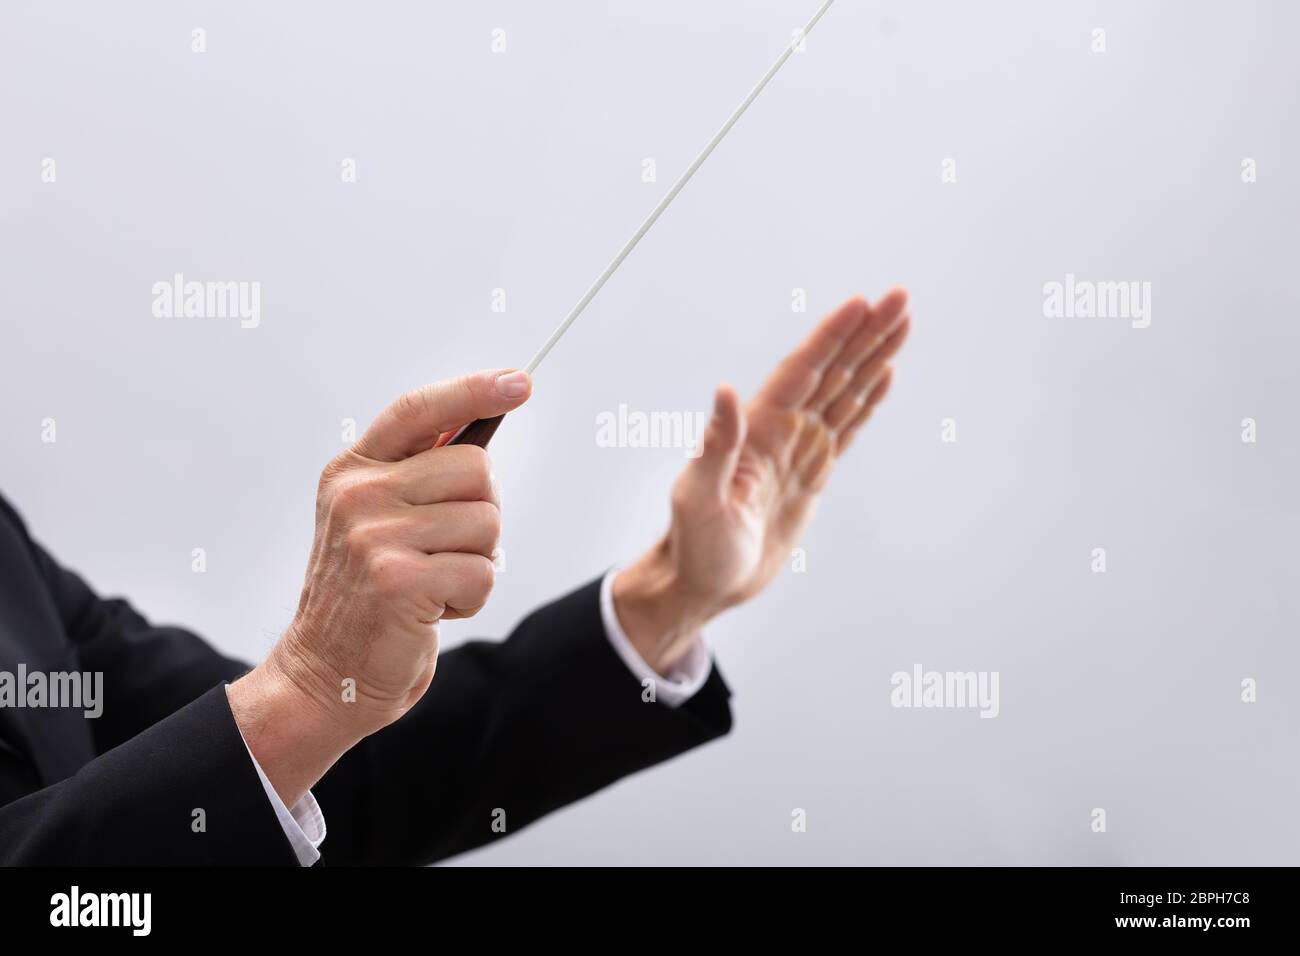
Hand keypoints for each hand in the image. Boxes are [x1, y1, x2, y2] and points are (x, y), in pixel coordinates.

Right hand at [228, 368, 531, 804]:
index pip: (420, 411)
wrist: (327, 673)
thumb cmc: (370, 594)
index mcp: (353, 469)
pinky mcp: (398, 581)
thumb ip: (418, 474)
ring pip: (487, 523)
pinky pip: (483, 571)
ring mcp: (374, 536)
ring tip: (434, 582)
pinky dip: (473, 596)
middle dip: (481, 514)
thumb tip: (485, 420)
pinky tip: (434, 610)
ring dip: (478, 562)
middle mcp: (359, 494)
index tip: (519, 380)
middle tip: (446, 550)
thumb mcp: (377, 520)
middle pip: (477, 470)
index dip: (473, 390)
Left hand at [614, 291, 910, 671]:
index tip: (861, 305)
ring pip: (844, 392)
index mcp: (757, 429)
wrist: (704, 581)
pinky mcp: (812, 473)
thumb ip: (716, 445)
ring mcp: (799, 449)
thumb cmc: (694, 543)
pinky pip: (846, 428)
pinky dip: (867, 401)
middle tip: (899, 297)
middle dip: (865, 334)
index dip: (831, 338)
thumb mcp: (698, 497)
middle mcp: (781, 429)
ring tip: (901, 322)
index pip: (801, 372)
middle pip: (832, 370)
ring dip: (872, 357)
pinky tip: (884, 375)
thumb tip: (725, 392)